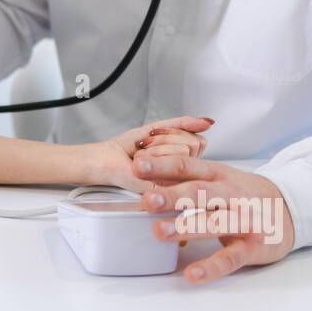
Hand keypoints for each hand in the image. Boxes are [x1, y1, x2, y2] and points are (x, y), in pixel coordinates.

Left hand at [84, 117, 213, 192]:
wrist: (104, 160)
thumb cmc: (126, 148)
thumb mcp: (158, 129)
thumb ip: (183, 124)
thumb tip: (208, 121)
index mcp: (181, 162)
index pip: (199, 141)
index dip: (176, 134)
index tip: (155, 138)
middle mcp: (180, 175)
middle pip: (195, 143)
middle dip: (166, 138)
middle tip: (148, 147)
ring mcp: (174, 183)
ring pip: (186, 149)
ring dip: (159, 145)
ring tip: (144, 155)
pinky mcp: (165, 188)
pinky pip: (175, 159)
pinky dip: (154, 151)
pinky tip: (143, 160)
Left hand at [133, 152, 296, 283]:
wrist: (290, 209)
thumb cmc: (242, 193)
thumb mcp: (217, 178)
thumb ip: (185, 177)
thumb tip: (144, 172)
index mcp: (217, 175)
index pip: (188, 167)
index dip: (163, 166)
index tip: (138, 165)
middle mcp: (231, 195)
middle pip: (200, 193)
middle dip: (173, 196)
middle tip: (147, 200)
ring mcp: (244, 220)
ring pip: (215, 223)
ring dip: (187, 227)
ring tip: (159, 232)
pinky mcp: (252, 246)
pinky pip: (230, 257)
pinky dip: (211, 267)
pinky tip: (191, 275)